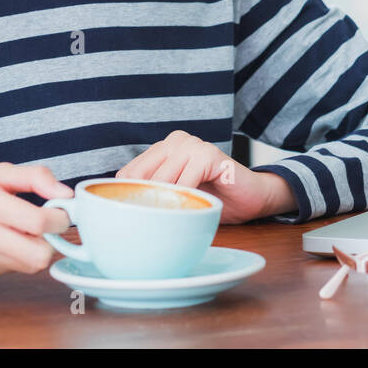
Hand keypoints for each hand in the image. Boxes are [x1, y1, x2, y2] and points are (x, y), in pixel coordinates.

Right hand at [0, 162, 73, 275]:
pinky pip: (9, 269)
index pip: (37, 222)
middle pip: (37, 256)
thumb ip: (34, 178)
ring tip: (25, 229)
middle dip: (52, 241)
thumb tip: (66, 194)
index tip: (59, 210)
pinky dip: (16, 256)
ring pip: (27, 267)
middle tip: (48, 226)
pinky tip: (5, 238)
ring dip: (35, 249)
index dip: (59, 218)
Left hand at [115, 131, 295, 223]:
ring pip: (162, 181)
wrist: (252, 197)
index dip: (129, 198)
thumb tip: (116, 214)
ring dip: (167, 205)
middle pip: (142, 177)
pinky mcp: (208, 154)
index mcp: (162, 147)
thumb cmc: (213, 198)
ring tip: (176, 219)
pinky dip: (185, 201)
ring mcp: (192, 145)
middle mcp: (175, 141)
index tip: (133, 221)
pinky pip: (185, 183)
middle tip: (153, 227)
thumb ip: (153, 194)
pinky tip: (193, 210)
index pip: (129, 173)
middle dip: (146, 204)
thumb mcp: (176, 195)